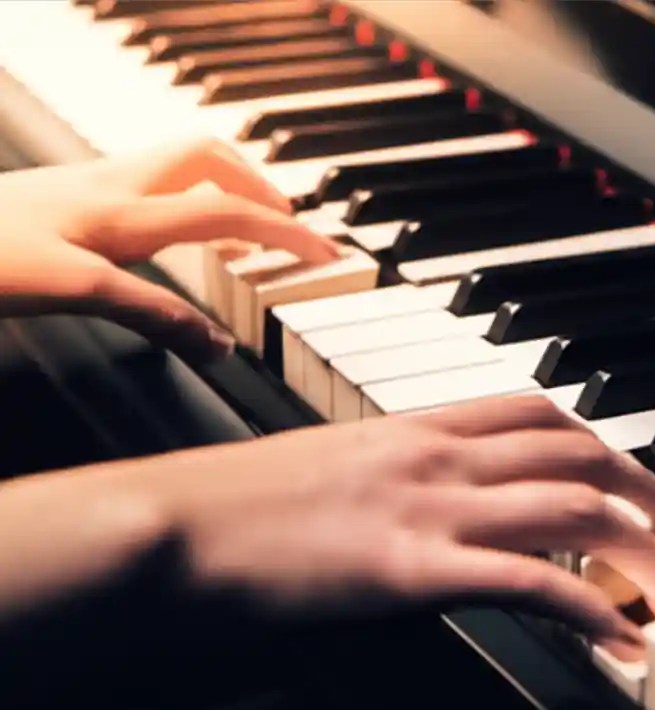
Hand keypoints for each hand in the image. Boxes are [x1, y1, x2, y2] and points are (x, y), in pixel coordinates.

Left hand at [0, 137, 342, 362]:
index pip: (223, 214)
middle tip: (291, 226)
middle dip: (261, 188)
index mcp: (120, 212)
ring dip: (228, 182)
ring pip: (181, 162)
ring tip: (253, 220)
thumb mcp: (72, 292)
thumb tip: (217, 345)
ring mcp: (89, 184)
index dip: (283, 234)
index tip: (325, 254)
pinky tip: (178, 224)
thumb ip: (152, 314)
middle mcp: (111, 187)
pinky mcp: (70, 193)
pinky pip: (150, 179)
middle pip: (209, 160)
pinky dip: (187, 193)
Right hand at [0, 396, 654, 662]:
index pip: (539, 413)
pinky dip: (590, 611)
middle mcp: (436, 456)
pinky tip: (621, 641)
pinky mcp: (411, 568)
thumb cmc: (234, 509)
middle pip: (579, 450)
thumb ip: (396, 483)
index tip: (645, 478)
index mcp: (415, 429)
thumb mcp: (330, 475)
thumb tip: (439, 510)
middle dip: (652, 490)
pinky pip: (531, 583)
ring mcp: (429, 508)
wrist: (165, 528)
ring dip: (644, 548)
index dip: (607, 443)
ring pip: (575, 506)